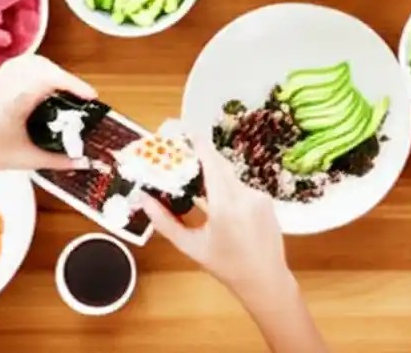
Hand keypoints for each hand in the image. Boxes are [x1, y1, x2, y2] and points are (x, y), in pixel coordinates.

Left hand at [0, 55, 96, 176]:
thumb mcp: (29, 159)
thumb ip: (60, 160)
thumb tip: (85, 162)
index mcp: (14, 100)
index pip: (50, 80)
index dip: (74, 84)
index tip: (90, 96)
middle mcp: (5, 84)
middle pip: (43, 66)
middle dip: (65, 77)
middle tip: (78, 96)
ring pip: (31, 61)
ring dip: (51, 70)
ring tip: (62, 88)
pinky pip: (18, 64)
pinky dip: (35, 69)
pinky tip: (41, 84)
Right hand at [139, 123, 293, 297]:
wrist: (265, 280)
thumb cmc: (226, 266)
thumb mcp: (191, 246)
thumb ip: (165, 221)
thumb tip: (143, 199)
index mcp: (225, 206)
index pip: (211, 163)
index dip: (198, 144)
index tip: (184, 131)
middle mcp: (244, 196)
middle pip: (220, 165)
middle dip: (202, 157)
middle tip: (183, 155)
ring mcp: (258, 196)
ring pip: (230, 177)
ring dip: (214, 179)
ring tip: (198, 187)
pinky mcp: (266, 200)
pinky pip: (242, 188)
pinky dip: (228, 191)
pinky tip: (223, 209)